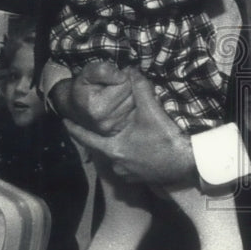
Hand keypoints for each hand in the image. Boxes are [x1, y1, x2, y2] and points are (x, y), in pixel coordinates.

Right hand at [51, 61, 135, 135]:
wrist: (75, 105)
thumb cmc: (82, 87)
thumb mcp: (88, 72)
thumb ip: (103, 70)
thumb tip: (122, 76)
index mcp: (97, 108)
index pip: (125, 84)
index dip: (123, 75)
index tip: (115, 74)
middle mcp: (105, 122)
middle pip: (133, 94)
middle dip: (127, 85)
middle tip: (115, 84)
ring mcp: (112, 128)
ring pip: (135, 103)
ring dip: (130, 95)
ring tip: (115, 92)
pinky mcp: (117, 130)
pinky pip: (134, 111)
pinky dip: (129, 105)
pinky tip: (118, 102)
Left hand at [63, 67, 196, 185]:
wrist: (186, 163)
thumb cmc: (165, 138)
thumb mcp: (152, 109)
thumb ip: (140, 89)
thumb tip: (130, 70)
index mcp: (113, 148)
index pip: (86, 137)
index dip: (74, 128)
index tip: (63, 121)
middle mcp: (116, 164)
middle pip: (101, 147)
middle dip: (100, 136)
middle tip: (101, 125)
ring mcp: (127, 174)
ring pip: (116, 157)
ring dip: (117, 147)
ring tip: (123, 136)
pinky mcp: (140, 179)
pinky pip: (128, 166)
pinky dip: (129, 156)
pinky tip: (138, 149)